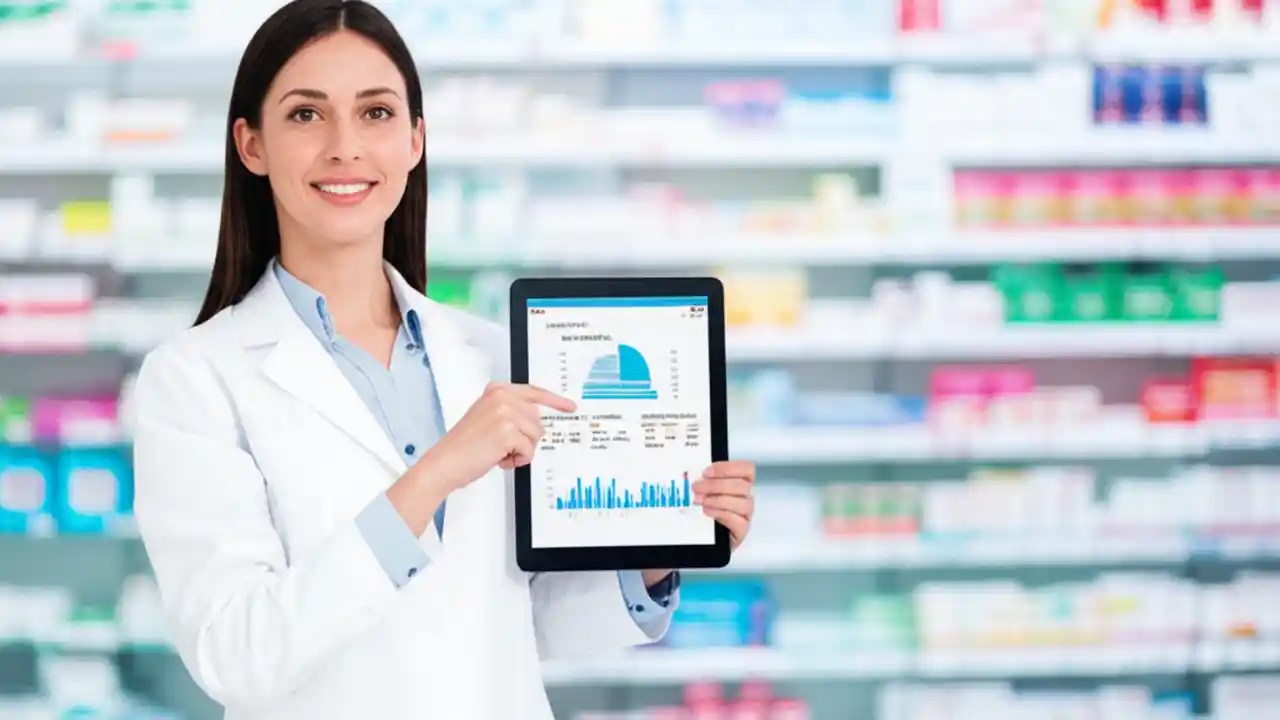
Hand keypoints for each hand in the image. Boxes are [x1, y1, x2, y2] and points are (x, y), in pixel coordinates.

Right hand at [417, 382, 575, 492]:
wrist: (445, 462)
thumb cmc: (463, 446)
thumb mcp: (487, 417)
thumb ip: (510, 411)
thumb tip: (536, 419)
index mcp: (497, 390)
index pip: (534, 392)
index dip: (554, 401)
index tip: (569, 406)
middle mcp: (502, 397)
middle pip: (537, 420)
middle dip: (525, 438)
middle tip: (502, 446)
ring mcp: (506, 413)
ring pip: (536, 436)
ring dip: (521, 450)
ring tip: (498, 452)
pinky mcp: (508, 432)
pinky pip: (529, 450)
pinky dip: (518, 460)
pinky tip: (499, 459)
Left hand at [692, 460, 755, 551]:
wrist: (703, 535)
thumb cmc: (705, 510)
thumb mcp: (704, 491)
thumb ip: (703, 480)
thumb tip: (692, 473)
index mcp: (740, 482)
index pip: (745, 468)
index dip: (727, 468)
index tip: (706, 472)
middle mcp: (745, 496)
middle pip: (741, 485)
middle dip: (715, 485)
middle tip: (697, 488)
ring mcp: (745, 514)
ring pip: (743, 503)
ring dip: (718, 500)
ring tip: (701, 501)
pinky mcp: (742, 529)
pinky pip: (739, 521)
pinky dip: (721, 514)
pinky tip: (708, 512)